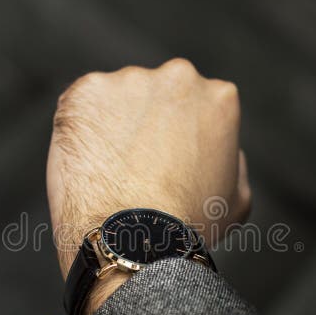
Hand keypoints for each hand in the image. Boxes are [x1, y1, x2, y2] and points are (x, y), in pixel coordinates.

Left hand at [47, 58, 250, 314]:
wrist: (134, 237)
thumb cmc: (188, 226)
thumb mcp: (237, 199)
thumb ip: (234, 163)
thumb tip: (227, 151)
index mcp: (219, 97)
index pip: (198, 107)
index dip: (180, 136)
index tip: (167, 161)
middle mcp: (178, 77)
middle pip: (158, 95)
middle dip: (147, 121)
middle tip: (136, 166)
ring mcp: (130, 81)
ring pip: (117, 98)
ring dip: (112, 125)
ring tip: (109, 171)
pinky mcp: (86, 91)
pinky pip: (79, 106)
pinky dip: (78, 129)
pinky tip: (86, 164)